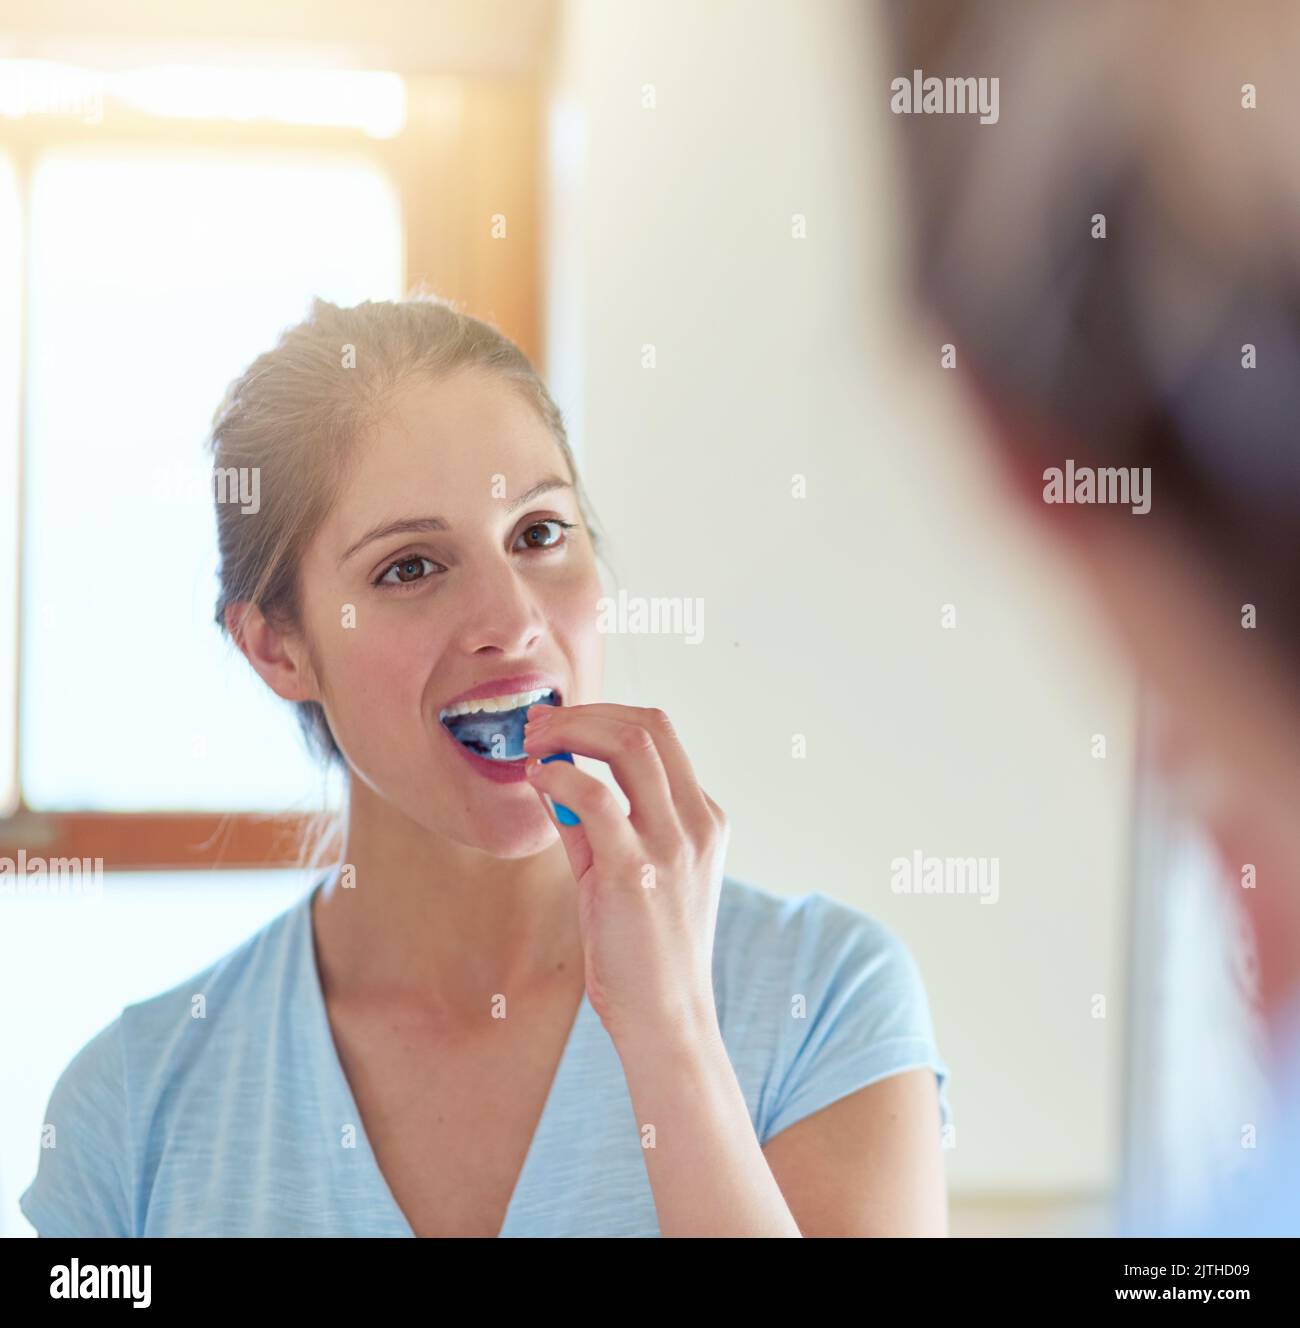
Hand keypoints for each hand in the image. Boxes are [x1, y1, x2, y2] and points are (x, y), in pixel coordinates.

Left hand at [522, 703, 729, 1047]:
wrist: (668, 1018)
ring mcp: (672, 844)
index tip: (560, 723)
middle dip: (586, 711)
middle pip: (648, 725)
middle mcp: (696, 823)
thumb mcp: (627, 872)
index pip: (660, 735)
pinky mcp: (635, 870)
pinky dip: (561, 775)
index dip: (603, 716)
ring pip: (630, 743)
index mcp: (703, 819)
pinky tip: (537, 778)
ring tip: (534, 742)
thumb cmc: (645, 951)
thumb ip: (597, 825)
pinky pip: (597, 797)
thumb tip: (554, 777)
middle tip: (539, 723)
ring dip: (572, 729)